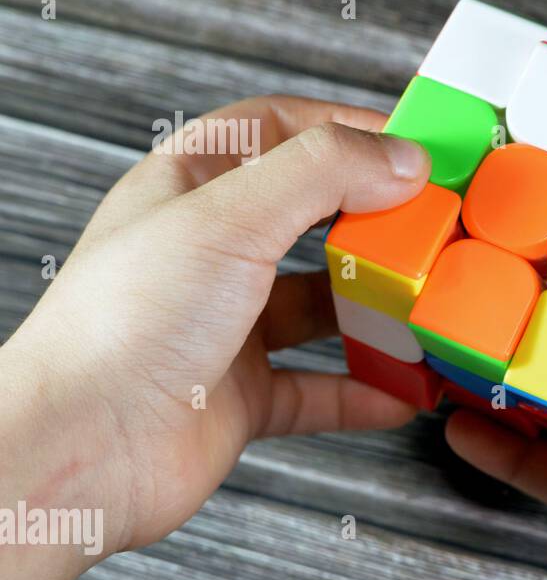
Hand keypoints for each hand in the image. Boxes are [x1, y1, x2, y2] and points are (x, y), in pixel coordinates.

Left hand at [0, 96, 429, 579]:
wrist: (80, 450)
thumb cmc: (124, 326)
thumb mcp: (230, 218)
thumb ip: (323, 174)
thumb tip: (402, 157)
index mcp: (188, 189)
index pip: (277, 131)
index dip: (346, 129)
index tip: (413, 144)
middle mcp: (208, 254)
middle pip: (310, 218)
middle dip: (374, 221)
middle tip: (433, 224)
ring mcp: (225, 327)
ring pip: (321, 306)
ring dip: (375, 308)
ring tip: (426, 305)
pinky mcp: (241, 397)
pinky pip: (320, 388)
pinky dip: (365, 390)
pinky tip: (403, 391)